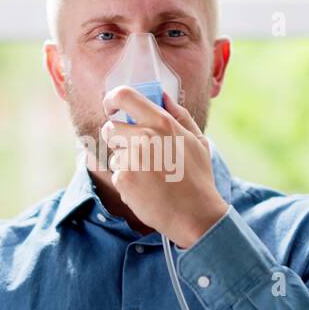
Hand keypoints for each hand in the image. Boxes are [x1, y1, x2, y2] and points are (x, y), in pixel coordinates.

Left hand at [100, 86, 228, 247]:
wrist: (195, 214)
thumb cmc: (198, 178)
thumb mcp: (197, 140)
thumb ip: (180, 115)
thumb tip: (163, 95)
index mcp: (162, 122)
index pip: (124, 96)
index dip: (111, 100)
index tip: (111, 108)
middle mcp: (144, 136)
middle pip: (110, 129)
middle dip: (117, 140)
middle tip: (137, 155)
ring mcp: (132, 157)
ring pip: (113, 154)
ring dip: (124, 164)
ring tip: (148, 176)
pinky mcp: (124, 178)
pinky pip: (116, 175)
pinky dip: (127, 183)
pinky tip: (145, 190)